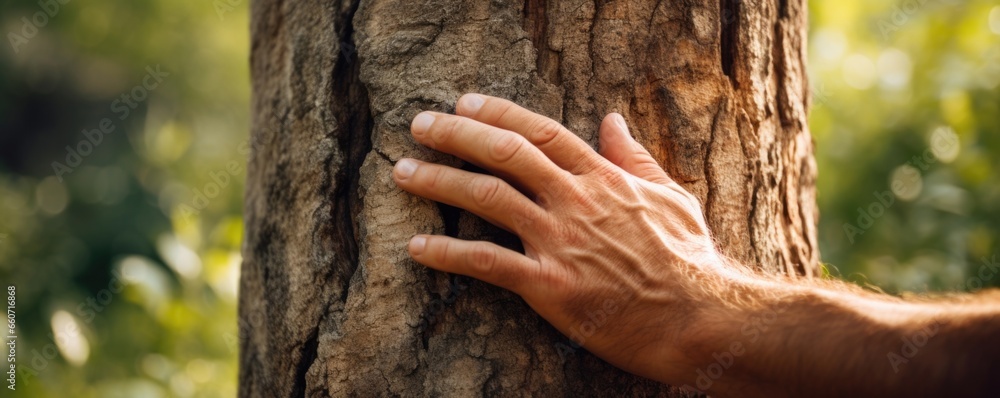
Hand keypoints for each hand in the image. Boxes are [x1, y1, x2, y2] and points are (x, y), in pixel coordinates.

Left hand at [391, 93, 735, 381]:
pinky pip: (487, 262)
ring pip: (488, 198)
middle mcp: (575, 201)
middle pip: (504, 154)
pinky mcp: (550, 286)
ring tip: (403, 172)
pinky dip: (447, 253)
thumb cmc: (688, 259)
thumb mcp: (669, 196)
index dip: (498, 113)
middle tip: (420, 125)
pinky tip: (417, 247)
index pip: (541, 132)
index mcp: (602, 178)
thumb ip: (635, 158)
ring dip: (439, 182)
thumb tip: (612, 120)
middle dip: (456, 134)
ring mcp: (560, 242)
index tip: (465, 104)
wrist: (698, 318)